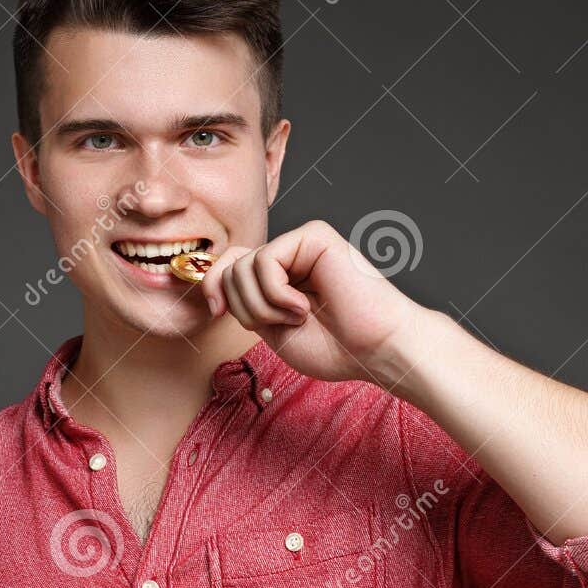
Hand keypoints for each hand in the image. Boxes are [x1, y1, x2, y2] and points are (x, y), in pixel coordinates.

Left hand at [201, 219, 428, 387]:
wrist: (376, 350)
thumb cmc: (334, 347)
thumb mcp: (271, 329)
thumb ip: (244, 303)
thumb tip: (212, 283)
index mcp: (278, 277)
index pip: (227, 266)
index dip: (211, 286)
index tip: (217, 311)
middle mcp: (288, 256)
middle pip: (230, 267)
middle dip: (244, 307)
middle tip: (280, 324)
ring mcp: (300, 244)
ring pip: (243, 266)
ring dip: (264, 306)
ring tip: (300, 317)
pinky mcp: (313, 236)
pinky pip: (265, 261)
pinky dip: (276, 294)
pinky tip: (304, 307)